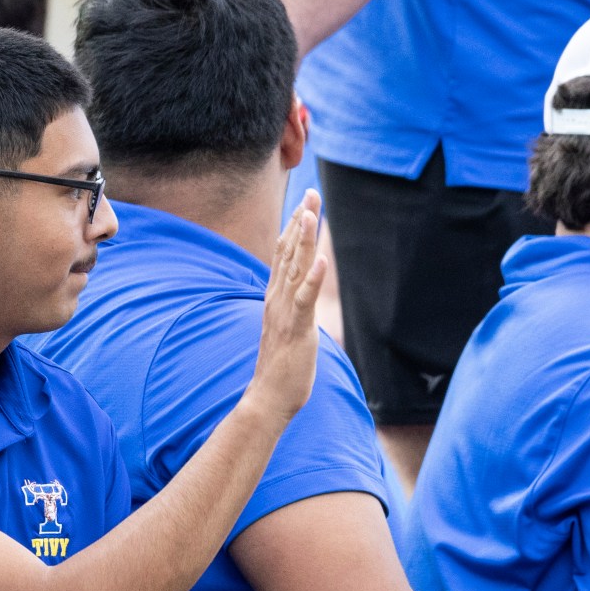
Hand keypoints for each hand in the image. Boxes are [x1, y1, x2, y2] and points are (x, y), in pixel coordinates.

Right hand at [241, 191, 328, 425]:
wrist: (268, 397)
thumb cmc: (279, 367)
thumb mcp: (286, 327)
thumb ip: (290, 307)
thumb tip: (298, 296)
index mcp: (275, 297)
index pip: (283, 254)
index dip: (294, 227)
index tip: (304, 203)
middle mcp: (277, 299)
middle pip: (289, 252)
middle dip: (301, 222)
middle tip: (310, 193)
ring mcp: (285, 312)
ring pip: (295, 269)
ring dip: (303, 240)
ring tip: (311, 214)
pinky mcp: (297, 328)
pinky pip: (305, 299)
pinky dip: (313, 279)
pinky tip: (321, 260)